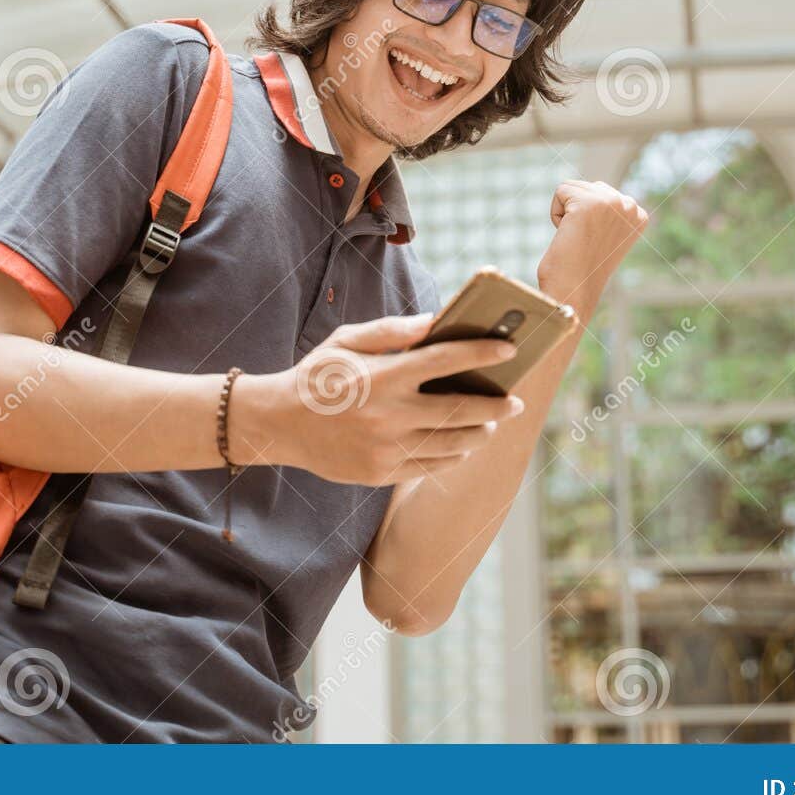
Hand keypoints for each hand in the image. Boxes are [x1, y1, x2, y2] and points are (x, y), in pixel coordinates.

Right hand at [225, 314, 523, 485]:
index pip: (446, 361)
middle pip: (460, 410)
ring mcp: (387, 449)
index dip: (482, 354)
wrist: (278, 425)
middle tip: (515, 402)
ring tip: (492, 424)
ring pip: (452, 444)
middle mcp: (389, 415)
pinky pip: (431, 466)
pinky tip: (463, 445)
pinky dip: (454, 455)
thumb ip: (392, 330)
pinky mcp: (381, 474)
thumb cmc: (319, 375)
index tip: (509, 349)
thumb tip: (436, 321)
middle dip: (496, 406)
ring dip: (479, 433)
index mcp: (384, 376)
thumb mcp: (347, 340)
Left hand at [536, 179, 649, 312]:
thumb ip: (608, 212)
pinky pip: (561, 191)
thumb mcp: (606, 234)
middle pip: (588, 187)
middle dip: (577, 212)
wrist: (574, 292)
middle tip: (584, 242)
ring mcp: (612, 203)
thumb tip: (597, 188)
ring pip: (573, 187)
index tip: (595, 242)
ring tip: (577, 239)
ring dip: (566, 213)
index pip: (601, 193)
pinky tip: (568, 235)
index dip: (589, 218)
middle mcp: (630, 206)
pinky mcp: (588, 204)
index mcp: (639, 215)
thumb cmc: (583, 269)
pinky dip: (556, 214)